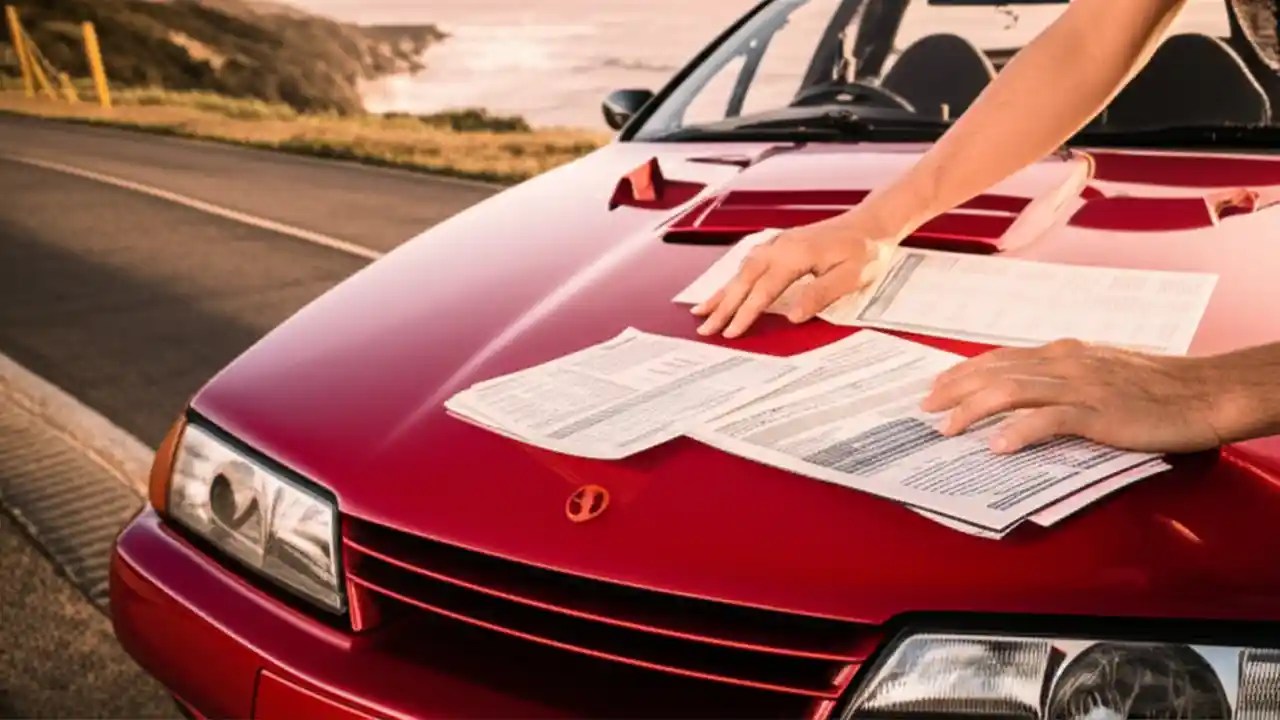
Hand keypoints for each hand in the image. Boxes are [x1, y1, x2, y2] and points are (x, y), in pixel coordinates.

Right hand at [691, 215, 892, 337]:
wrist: (872, 223)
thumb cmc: (866, 250)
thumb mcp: (851, 276)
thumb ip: (819, 294)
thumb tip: (792, 315)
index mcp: (796, 254)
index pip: (763, 290)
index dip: (745, 313)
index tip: (731, 333)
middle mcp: (781, 246)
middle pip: (744, 280)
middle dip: (722, 306)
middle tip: (705, 329)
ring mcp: (779, 242)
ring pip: (742, 270)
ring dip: (722, 291)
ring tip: (702, 311)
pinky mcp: (781, 243)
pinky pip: (749, 262)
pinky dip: (733, 277)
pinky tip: (725, 288)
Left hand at [920, 339, 1228, 453]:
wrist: (1202, 391)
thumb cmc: (1154, 386)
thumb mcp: (1099, 370)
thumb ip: (1062, 377)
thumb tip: (1026, 389)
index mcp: (1063, 354)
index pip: (1000, 359)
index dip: (963, 372)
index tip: (935, 387)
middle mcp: (1064, 364)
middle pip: (995, 372)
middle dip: (955, 391)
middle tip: (925, 410)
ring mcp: (1080, 387)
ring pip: (1012, 391)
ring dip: (974, 410)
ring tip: (948, 429)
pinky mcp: (1099, 413)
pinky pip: (1050, 420)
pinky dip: (1020, 432)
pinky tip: (998, 446)